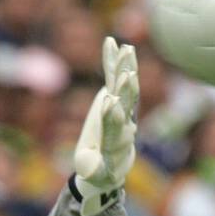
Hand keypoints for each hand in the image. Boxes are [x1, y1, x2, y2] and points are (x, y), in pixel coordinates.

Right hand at [73, 36, 138, 215]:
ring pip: (125, 87)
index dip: (113, 116)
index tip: (111, 103)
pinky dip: (111, 60)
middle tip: (128, 76)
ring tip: (126, 50)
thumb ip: (91, 169)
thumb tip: (86, 167)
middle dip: (126, 91)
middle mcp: (123, 123)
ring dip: (125, 68)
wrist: (110, 164)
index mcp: (116, 142)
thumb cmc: (98, 172)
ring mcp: (121, 108)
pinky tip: (110, 42)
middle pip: (127, 106)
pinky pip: (113, 77)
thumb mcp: (93, 174)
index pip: (115, 128)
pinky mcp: (114, 97)